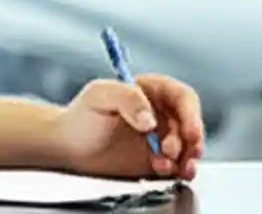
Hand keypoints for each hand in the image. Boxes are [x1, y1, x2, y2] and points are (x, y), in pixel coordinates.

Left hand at [52, 74, 203, 179]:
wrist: (69, 147)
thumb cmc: (82, 115)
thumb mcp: (100, 95)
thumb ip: (126, 98)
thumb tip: (150, 120)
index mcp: (152, 90)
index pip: (183, 98)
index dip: (191, 114)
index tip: (190, 131)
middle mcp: (161, 113)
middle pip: (189, 125)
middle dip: (187, 140)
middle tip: (170, 150)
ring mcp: (161, 138)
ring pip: (187, 147)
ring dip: (184, 157)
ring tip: (164, 165)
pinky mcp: (158, 161)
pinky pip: (178, 166)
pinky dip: (178, 171)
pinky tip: (167, 172)